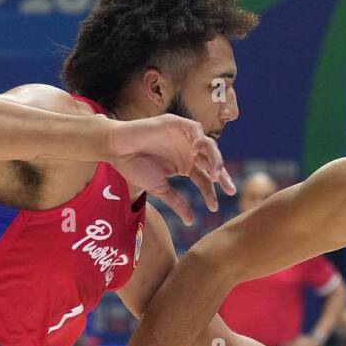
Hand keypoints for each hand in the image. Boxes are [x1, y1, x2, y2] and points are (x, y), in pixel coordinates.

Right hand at [105, 115, 234, 222]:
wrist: (117, 150)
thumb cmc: (135, 167)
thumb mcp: (159, 188)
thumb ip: (177, 202)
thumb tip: (191, 222)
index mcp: (185, 165)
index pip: (204, 179)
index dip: (211, 192)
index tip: (214, 207)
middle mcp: (187, 151)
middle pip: (211, 162)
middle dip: (221, 175)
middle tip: (228, 189)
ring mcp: (183, 137)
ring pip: (207, 145)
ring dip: (214, 157)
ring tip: (214, 172)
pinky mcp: (175, 124)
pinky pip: (194, 129)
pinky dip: (200, 138)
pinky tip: (199, 151)